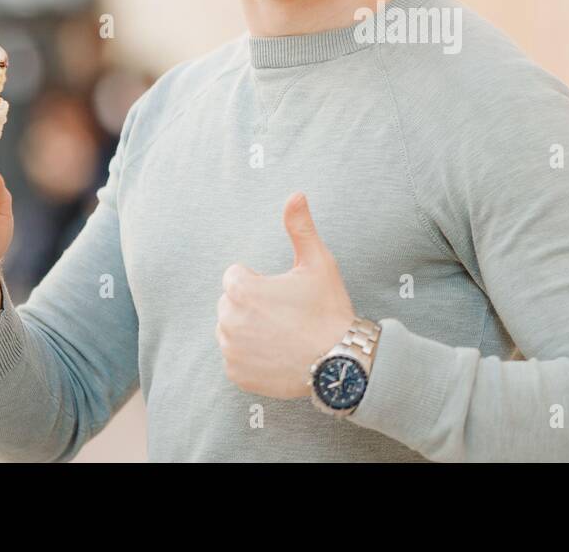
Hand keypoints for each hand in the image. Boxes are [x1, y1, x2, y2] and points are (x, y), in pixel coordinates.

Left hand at [216, 193, 354, 398]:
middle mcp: (229, 321)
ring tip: (282, 335)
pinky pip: (235, 358)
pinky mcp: (236, 375)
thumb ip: (300, 227)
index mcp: (242, 291)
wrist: (339, 363)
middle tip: (286, 315)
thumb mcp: (318, 263)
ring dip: (249, 329)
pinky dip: (251, 357)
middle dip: (252, 305)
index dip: (260, 281)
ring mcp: (232, 351)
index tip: (284, 294)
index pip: (235, 276)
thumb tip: (296, 194)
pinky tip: (277, 354)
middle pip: (231, 303)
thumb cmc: (328, 310)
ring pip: (231, 330)